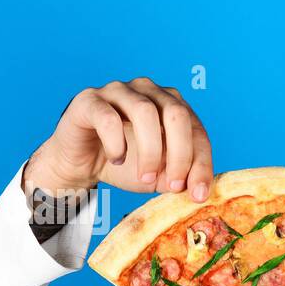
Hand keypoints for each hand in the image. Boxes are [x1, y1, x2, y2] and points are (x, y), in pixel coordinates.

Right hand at [22, 77, 213, 201]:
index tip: (198, 195)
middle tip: (173, 185)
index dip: (201, 163)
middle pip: (176, 114)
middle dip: (180, 155)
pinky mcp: (90, 100)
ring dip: (150, 152)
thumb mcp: (160, 175)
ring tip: (145, 176)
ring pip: (144, 112)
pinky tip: (117, 159)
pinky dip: (117, 144)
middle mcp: (149, 91)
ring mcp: (119, 91)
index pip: (197, 131)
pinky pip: (108, 118)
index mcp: (172, 106)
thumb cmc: (126, 163)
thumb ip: (181, 177)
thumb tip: (201, 191)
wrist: (82, 163)